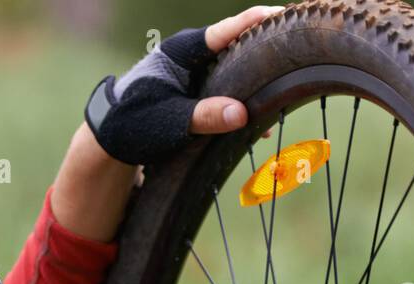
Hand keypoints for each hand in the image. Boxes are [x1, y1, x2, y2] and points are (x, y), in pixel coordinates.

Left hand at [83, 5, 283, 165]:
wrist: (112, 138)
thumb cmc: (132, 124)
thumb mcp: (169, 122)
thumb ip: (204, 117)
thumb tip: (241, 113)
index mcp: (183, 51)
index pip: (227, 30)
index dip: (257, 22)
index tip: (286, 15)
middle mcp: (193, 56)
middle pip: (238, 47)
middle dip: (267, 51)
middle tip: (301, 51)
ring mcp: (198, 74)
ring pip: (237, 71)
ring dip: (259, 82)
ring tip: (290, 88)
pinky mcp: (200, 92)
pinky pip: (230, 91)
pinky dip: (245, 102)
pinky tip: (264, 120)